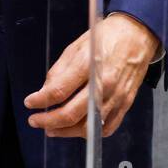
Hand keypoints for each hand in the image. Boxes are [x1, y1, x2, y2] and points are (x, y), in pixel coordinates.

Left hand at [25, 12, 158, 137]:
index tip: (29, 103)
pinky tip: (77, 128)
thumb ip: (60, 70)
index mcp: (89, 64)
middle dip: (48, 121)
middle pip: (71, 113)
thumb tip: (45, 91)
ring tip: (53, 128)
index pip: (59, 91)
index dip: (41, 100)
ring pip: (88, 126)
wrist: (137, 35)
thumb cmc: (106, 37)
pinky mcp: (126, 104)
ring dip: (66, 131)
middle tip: (35, 121)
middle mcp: (104, 83)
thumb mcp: (77, 46)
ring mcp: (117, 96)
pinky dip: (90, 132)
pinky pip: (107, 128)